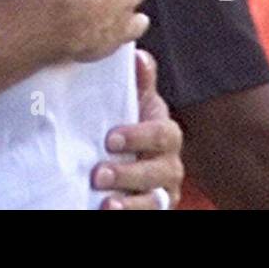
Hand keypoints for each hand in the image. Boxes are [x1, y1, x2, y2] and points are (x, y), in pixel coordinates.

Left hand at [93, 49, 183, 209]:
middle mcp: (169, 164)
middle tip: (98, 174)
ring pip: (155, 198)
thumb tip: (138, 54)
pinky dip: (129, 212)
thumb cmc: (128, 128)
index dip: (139, 136)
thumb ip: (138, 84)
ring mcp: (163, 190)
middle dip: (130, 172)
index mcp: (165, 134)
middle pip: (160, 170)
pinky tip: (108, 209)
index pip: (162, 134)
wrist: (125, 165)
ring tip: (105, 199)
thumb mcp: (132, 105)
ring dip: (130, 200)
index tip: (110, 138)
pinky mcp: (154, 208)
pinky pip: (147, 213)